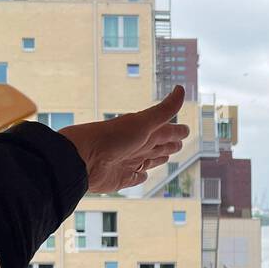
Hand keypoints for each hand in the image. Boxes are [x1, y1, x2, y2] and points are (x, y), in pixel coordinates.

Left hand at [59, 86, 190, 192]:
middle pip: (158, 145)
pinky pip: (135, 178)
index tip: (186, 130)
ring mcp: (128, 163)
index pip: (166, 131)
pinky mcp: (120, 179)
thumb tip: (181, 88)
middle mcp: (137, 146)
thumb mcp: (142, 122)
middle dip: (169, 144)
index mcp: (143, 132)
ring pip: (148, 160)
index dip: (176, 131)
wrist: (82, 158)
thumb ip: (163, 110)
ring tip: (166, 156)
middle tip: (180, 142)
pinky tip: (143, 175)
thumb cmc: (112, 137)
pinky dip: (140, 177)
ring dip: (157, 159)